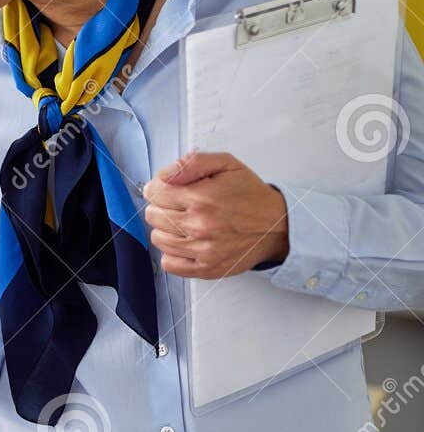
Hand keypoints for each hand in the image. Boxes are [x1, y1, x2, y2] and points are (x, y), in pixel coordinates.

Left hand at [142, 151, 288, 279]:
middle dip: (162, 207)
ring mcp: (203, 250)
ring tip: (186, 222)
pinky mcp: (206, 268)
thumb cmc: (250, 195)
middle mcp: (200, 225)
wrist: (278, 225)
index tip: (169, 189)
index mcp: (202, 198)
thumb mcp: (226, 165)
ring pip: (158, 239)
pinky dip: (173, 253)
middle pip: (153, 216)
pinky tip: (187, 242)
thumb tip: (163, 175)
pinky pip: (169, 263)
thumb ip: (191, 162)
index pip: (154, 193)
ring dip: (167, 229)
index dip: (159, 188)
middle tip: (181, 205)